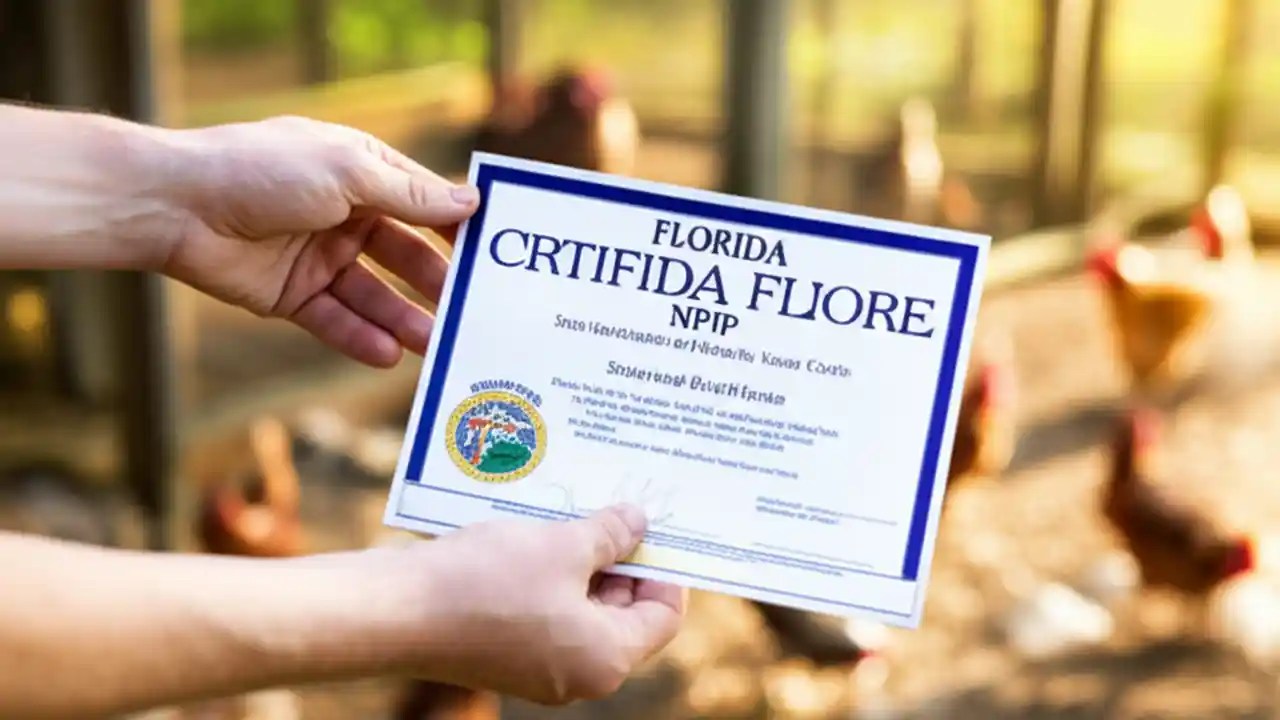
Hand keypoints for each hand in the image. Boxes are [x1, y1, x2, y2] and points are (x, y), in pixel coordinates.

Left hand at [158, 115, 479, 367]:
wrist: (176, 206)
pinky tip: (389, 354)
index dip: (458, 227)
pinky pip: (336, 320)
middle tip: (471, 310)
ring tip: (436, 344)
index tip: (497, 256)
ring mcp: (319, 257)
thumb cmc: (262, 171)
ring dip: (406, 318)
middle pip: (406, 255)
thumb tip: (470, 200)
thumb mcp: (348, 172)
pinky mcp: (292, 295)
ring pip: (375, 294)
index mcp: (361, 172)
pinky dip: (362, 337)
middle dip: (438, 283)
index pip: (423, 201)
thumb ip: (410, 195)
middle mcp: (345, 214)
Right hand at [365, 506, 684, 703]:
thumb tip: (638, 522)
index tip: (658, 525)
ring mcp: (537, 664)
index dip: (665, 567)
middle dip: (621, 556)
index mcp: (605, 658)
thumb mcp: (562, 546)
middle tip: (617, 504)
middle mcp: (577, 672)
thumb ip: (610, 535)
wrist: (397, 611)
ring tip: (575, 509)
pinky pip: (543, 607)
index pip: (662, 615)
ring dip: (582, 558)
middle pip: (623, 611)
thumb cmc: (488, 582)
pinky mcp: (502, 649)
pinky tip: (539, 529)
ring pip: (579, 605)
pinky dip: (549, 571)